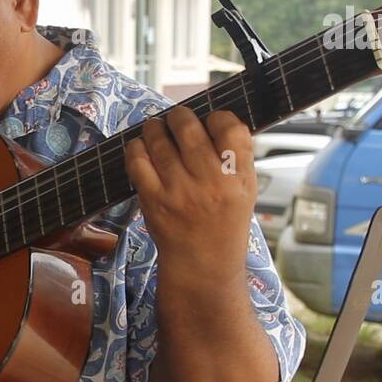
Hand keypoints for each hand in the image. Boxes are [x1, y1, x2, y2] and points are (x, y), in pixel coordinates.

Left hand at [124, 107, 255, 277]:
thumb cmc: (224, 223)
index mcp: (237, 177)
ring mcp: (178, 190)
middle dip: (179, 116)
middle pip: (188, 128)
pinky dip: (136, 147)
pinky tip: (141, 148)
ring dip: (155, 128)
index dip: (217, 117)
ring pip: (158, 139)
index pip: (230, 128)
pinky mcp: (152, 199)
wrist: (202, 264)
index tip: (210, 121)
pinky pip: (137, 160)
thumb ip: (236, 156)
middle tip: (176, 119)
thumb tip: (214, 119)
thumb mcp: (246, 190)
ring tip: (156, 128)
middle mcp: (209, 181)